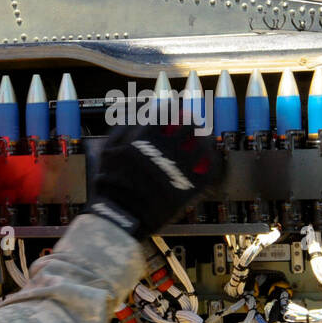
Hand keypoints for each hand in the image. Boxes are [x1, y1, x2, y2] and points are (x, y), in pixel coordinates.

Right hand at [86, 121, 222, 239]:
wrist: (120, 214)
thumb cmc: (111, 183)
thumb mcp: (109, 150)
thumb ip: (123, 127)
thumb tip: (139, 112)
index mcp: (145, 139)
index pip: (166, 113)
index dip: (172, 109)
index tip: (175, 110)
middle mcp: (164, 151)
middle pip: (188, 126)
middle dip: (192, 121)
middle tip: (194, 122)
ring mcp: (179, 169)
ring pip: (201, 145)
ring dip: (205, 138)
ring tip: (205, 137)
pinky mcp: (189, 187)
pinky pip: (209, 170)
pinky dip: (212, 161)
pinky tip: (212, 159)